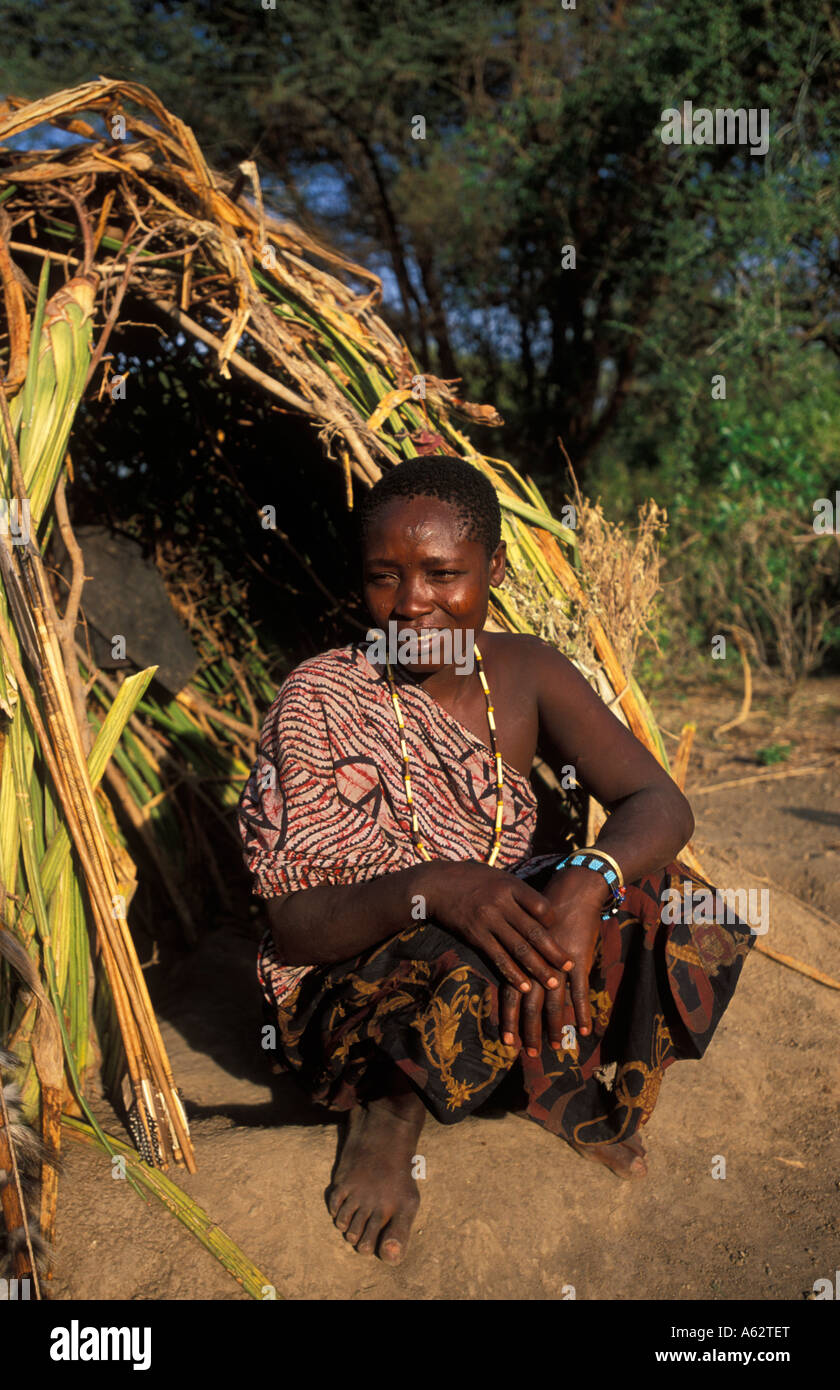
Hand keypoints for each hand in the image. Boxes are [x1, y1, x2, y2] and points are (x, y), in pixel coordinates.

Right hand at [423, 860, 574, 995]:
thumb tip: (542, 908)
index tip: (559, 931)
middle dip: (554, 952)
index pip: (542, 907)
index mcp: (510, 885)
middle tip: (569, 967)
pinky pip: (497, 958)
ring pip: (519, 949)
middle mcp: (501, 903)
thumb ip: (517, 890)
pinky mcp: (475, 935)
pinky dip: (512, 973)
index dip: (554, 921)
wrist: (435, 884)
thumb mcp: (497, 876)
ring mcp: (488, 920)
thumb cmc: (469, 879)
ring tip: (552, 983)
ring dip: (538, 968)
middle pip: (535, 931)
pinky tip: (524, 986)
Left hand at [500, 866, 605, 1049]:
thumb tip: (516, 979)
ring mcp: (558, 962)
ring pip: (554, 1002)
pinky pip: (581, 991)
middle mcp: (536, 962)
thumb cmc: (547, 908)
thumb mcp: (526, 929)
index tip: (507, 1041)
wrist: (574, 888)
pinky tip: (584, 1030)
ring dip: (554, 1027)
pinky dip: (583, 1012)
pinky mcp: (579, 959)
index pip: (510, 992)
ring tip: (553, 1047)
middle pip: (530, 1004)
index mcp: (521, 956)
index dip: (509, 1018)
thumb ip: (521, 954)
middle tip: (529, 1054)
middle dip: (529, 1030)